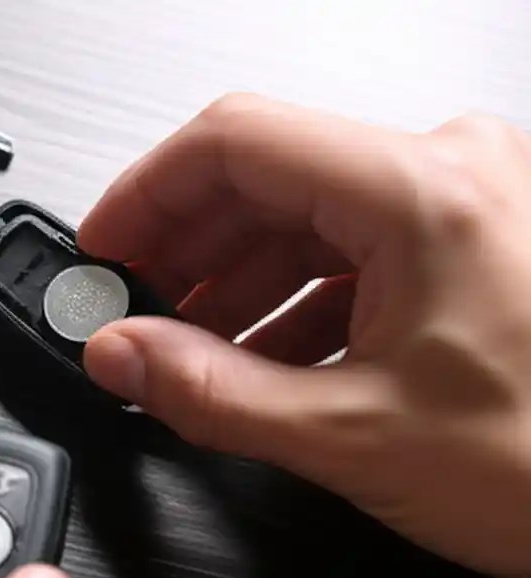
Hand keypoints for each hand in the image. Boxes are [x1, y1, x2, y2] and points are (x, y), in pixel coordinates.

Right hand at [78, 93, 530, 577]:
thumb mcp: (353, 437)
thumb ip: (208, 394)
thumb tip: (122, 356)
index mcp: (424, 192)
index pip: (235, 141)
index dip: (145, 194)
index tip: (101, 247)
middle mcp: (452, 174)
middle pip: (267, 175)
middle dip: (184, 248)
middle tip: (127, 308)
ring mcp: (469, 206)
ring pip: (308, 214)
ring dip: (234, 280)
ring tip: (184, 348)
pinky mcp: (475, 245)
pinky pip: (355, 248)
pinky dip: (293, 298)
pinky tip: (258, 357)